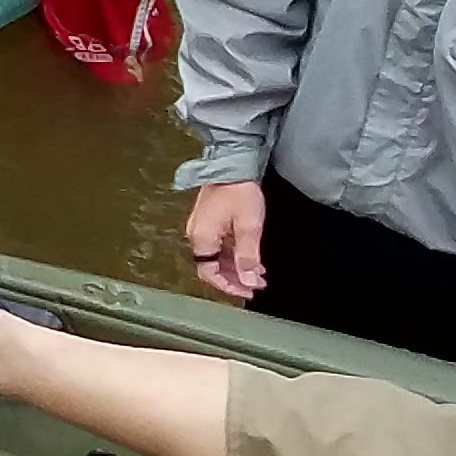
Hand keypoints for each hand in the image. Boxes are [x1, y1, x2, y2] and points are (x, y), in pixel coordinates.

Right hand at [187, 180, 267, 299]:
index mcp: (202, 238)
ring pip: (217, 257)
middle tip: (258, 284)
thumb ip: (247, 256)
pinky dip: (234, 255)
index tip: (249, 291)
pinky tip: (251, 257)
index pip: (209, 273)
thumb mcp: (248, 227)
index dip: (229, 286)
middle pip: (212, 267)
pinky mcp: (209, 221)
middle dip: (236, 278)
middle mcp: (197, 235)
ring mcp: (202, 227)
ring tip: (259, 273)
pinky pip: (219, 246)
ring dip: (237, 267)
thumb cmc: (240, 193)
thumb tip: (248, 282)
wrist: (233, 163)